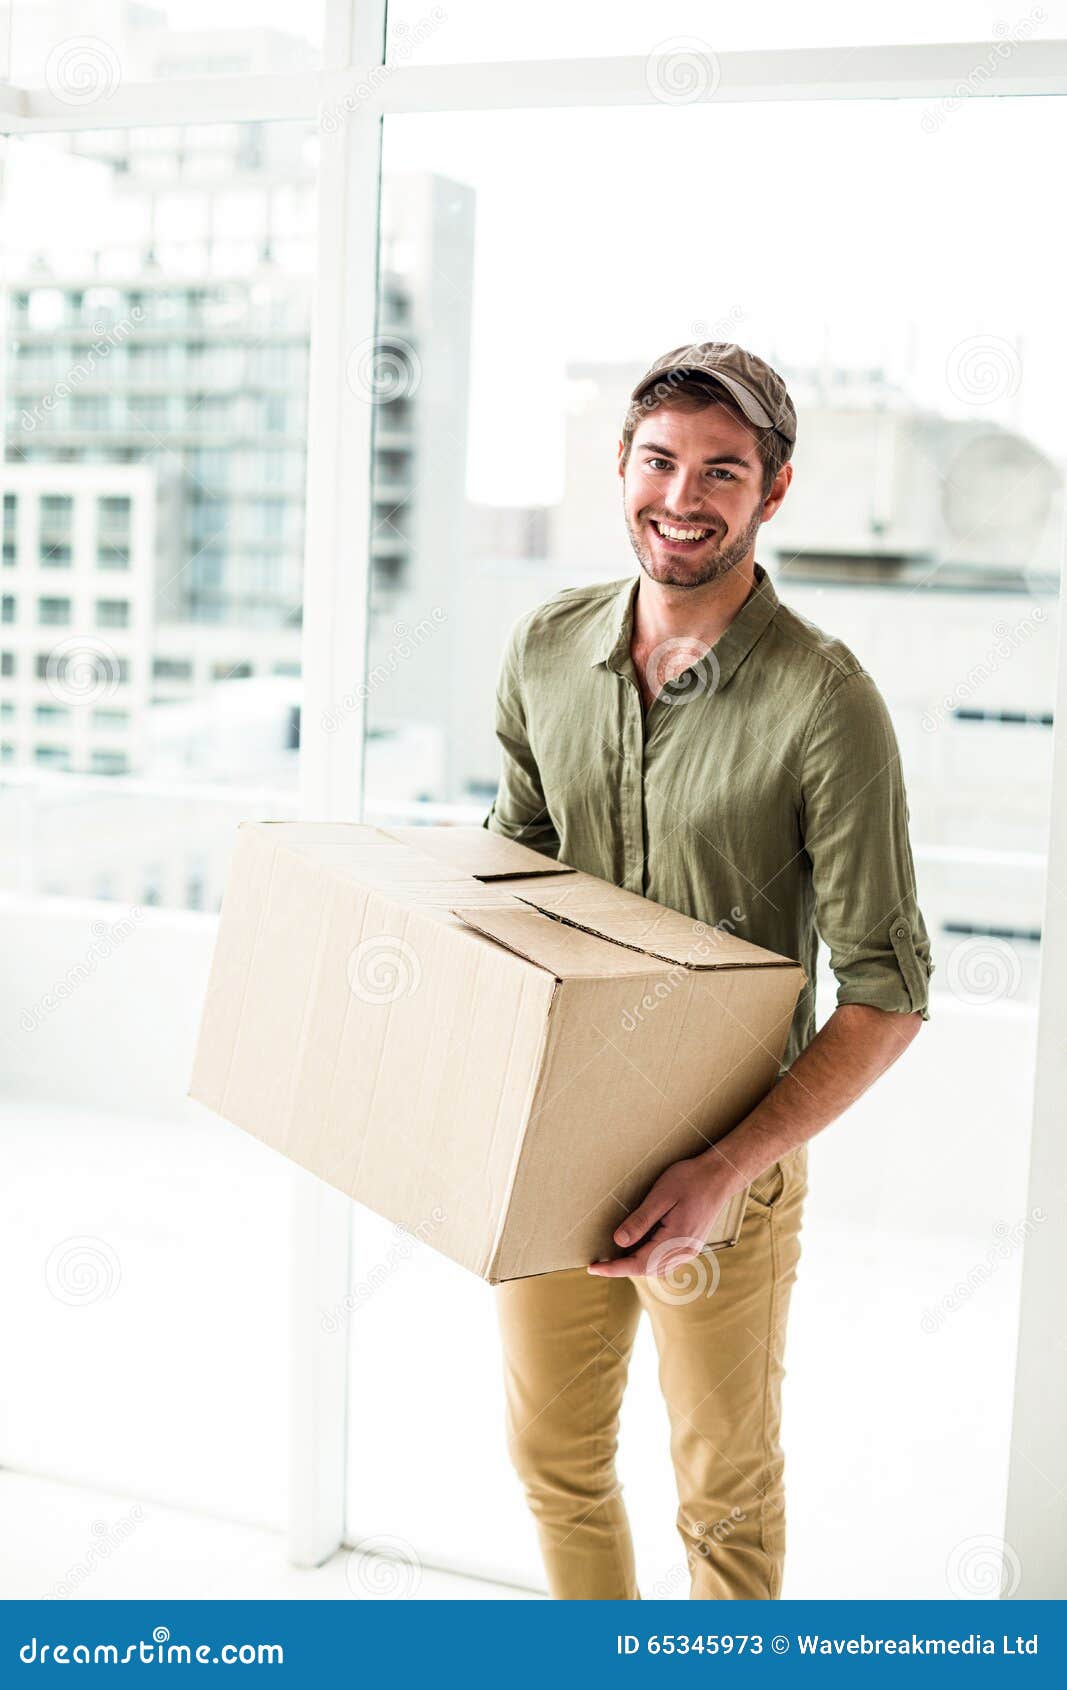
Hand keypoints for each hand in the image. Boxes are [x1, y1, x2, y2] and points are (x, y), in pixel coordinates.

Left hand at [587, 1149, 741, 1277]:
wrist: (720, 1176)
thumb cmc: (690, 1180)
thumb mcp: (661, 1195)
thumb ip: (640, 1220)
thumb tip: (619, 1242)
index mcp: (676, 1240)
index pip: (639, 1263)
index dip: (613, 1268)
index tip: (593, 1268)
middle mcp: (684, 1251)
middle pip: (647, 1269)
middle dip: (622, 1268)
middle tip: (598, 1262)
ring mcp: (690, 1250)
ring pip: (656, 1268)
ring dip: (635, 1265)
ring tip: (614, 1258)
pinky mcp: (692, 1246)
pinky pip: (666, 1261)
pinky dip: (649, 1260)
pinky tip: (638, 1250)